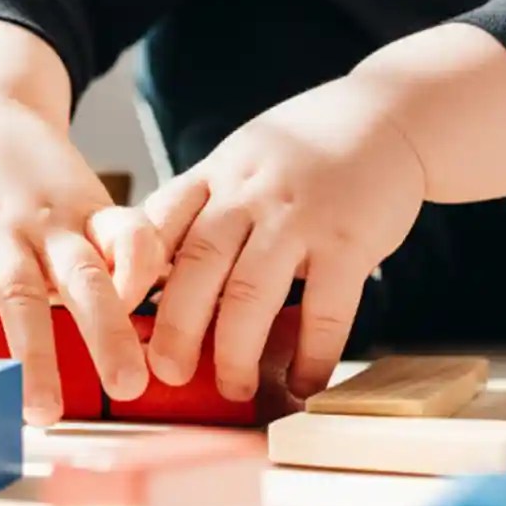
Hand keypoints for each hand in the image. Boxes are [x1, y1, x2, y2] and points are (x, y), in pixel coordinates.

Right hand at [0, 22, 163, 424]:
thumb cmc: (42, 183)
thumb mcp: (87, 205)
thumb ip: (112, 253)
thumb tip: (155, 309)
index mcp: (91, 218)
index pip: (134, 240)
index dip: (146, 276)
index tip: (155, 328)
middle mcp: (48, 223)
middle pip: (85, 278)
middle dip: (107, 334)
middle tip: (128, 387)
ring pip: (18, 290)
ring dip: (32, 352)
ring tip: (42, 411)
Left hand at [143, 74, 426, 400]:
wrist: (389, 116)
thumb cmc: (307, 152)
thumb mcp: (241, 161)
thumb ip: (200, 207)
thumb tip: (153, 274)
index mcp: (217, 175)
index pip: (157, 224)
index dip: (130, 274)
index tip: (115, 317)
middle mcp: (250, 193)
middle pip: (196, 265)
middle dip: (175, 328)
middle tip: (165, 373)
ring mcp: (300, 216)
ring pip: (251, 293)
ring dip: (236, 352)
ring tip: (233, 389)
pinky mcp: (349, 241)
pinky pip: (325, 310)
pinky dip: (312, 355)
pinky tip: (303, 383)